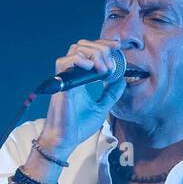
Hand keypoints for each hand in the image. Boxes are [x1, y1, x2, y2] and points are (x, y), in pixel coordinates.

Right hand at [43, 36, 126, 154]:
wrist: (66, 139)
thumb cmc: (78, 126)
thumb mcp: (101, 107)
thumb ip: (111, 93)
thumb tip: (122, 80)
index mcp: (80, 78)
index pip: (89, 50)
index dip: (103, 44)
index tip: (117, 47)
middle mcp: (72, 75)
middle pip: (83, 45)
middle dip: (101, 47)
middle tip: (112, 61)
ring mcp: (65, 78)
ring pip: (76, 49)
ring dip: (94, 54)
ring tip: (103, 70)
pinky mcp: (60, 83)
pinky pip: (64, 61)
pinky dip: (79, 60)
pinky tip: (90, 68)